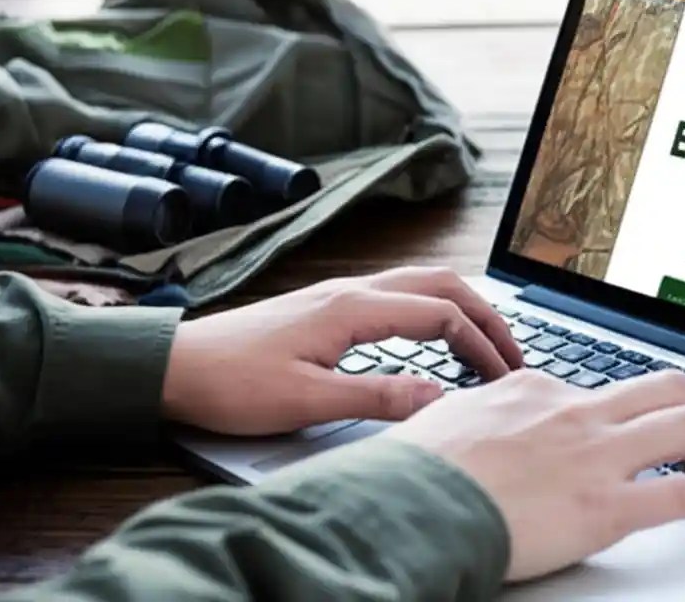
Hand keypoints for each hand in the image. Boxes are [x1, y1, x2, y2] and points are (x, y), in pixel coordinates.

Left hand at [162, 267, 523, 434]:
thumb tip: (440, 397)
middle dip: (486, 316)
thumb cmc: (230, 384)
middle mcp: (351, 290)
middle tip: (513, 355)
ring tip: (484, 346)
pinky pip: (399, 295)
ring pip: (421, 283)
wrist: (171, 367)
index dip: (481, 346)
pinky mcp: (326, 307)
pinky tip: (432, 340)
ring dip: (461, 308)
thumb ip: (378, 396)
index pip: (441, 314)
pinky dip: (433, 310)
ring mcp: (338, 294)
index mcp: (352, 308)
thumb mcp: (306, 400)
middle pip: (442, 284)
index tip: (502, 379)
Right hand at [385, 369, 684, 580]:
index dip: (615, 415)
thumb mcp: (444, 420)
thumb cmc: (414, 471)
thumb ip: (477, 417)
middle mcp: (574, 412)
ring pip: (684, 425)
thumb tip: (478, 423)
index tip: (619, 431)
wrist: (408, 506)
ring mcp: (596, 456)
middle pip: (661, 388)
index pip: (595, 391)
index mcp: (533, 389)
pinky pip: (684, 494)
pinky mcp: (607, 506)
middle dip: (684, 410)